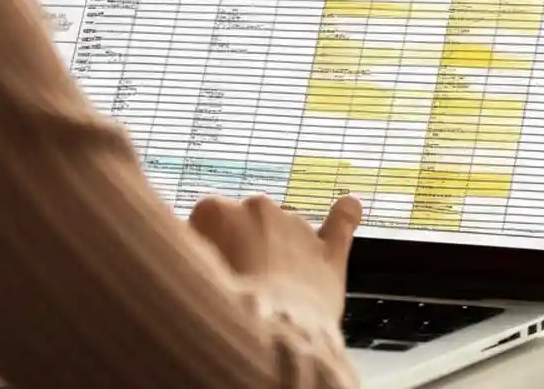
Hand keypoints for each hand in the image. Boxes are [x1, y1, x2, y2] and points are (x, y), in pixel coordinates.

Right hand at [189, 193, 361, 321]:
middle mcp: (257, 209)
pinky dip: (345, 213)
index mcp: (218, 213)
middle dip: (243, 248)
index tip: (210, 272)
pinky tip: (348, 205)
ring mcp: (296, 226)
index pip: (206, 223)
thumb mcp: (195, 279)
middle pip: (246, 223)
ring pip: (285, 227)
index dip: (208, 250)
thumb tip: (201, 260)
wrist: (268, 338)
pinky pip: (341, 220)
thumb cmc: (225, 313)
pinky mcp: (328, 249)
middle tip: (240, 284)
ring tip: (274, 288)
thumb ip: (199, 259)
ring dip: (280, 249)